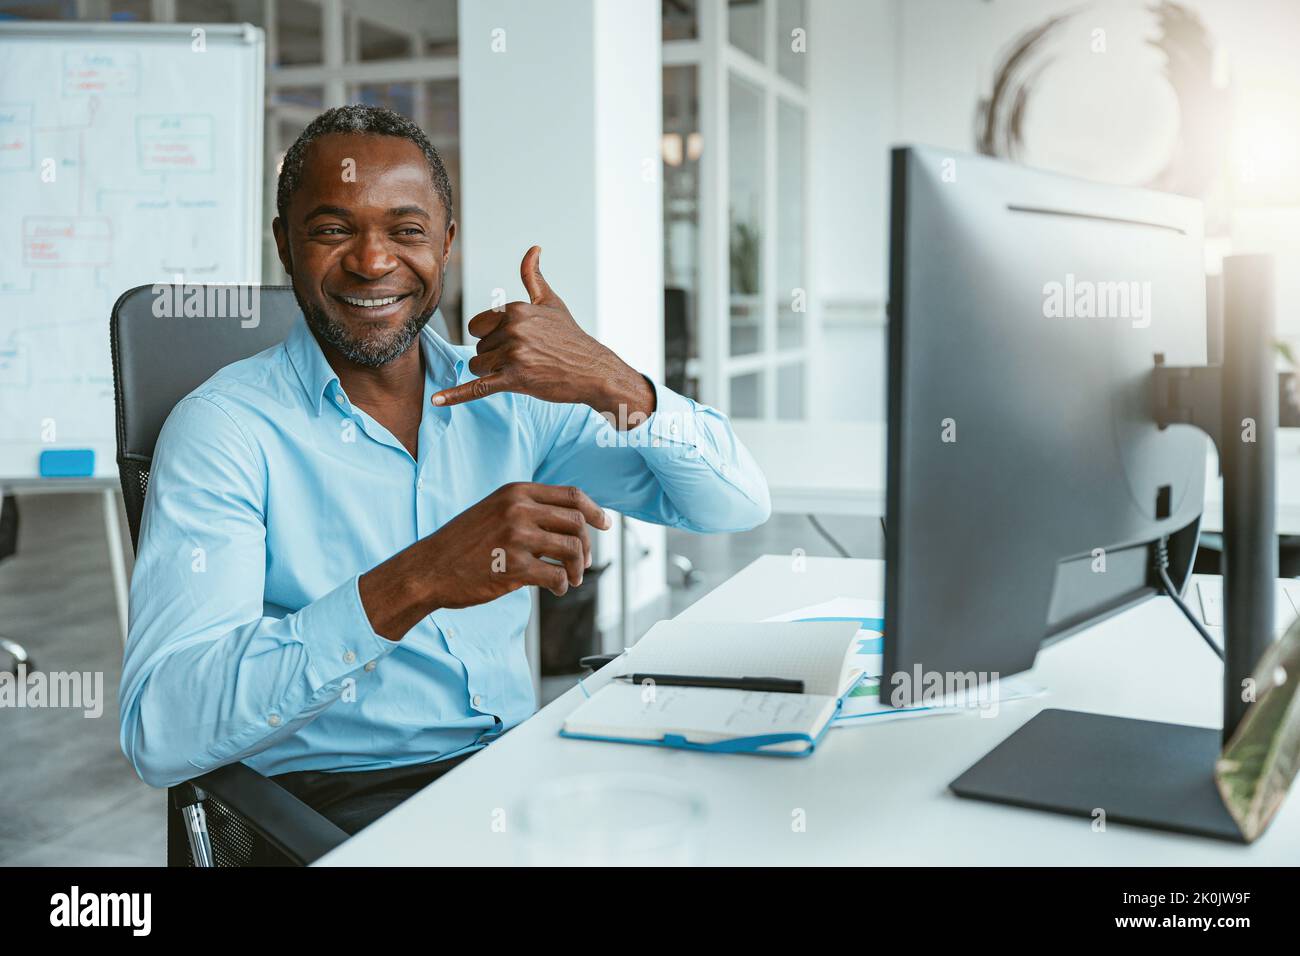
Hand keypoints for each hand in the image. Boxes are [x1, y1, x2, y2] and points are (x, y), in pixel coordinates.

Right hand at [360, 482, 611, 639]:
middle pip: (576, 522)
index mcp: (516, 492)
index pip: (571, 495)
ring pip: (572, 550)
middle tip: (582, 563)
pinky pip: (556, 576)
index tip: (605, 524)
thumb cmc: (463, 543)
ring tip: (570, 579)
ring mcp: (517, 537)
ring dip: (577, 568)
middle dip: (586, 546)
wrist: (428, 568)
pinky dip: (561, 585)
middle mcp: (518, 509)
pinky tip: (555, 589)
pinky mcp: (514, 567)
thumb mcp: (495, 510)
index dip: (594, 510)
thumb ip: (528, 510)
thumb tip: (571, 522)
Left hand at [431, 246, 654, 422]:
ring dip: (492, 373)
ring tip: (521, 371)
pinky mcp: (515, 379)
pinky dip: (456, 395)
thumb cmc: (571, 338)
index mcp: (516, 310)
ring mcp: (513, 355)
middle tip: (523, 359)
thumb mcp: (551, 303)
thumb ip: (533, 277)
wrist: (593, 370)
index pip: (478, 325)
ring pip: (477, 366)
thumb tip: (533, 248)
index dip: (491, 337)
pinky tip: (437, 401)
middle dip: (493, 356)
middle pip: (478, 347)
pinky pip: (477, 388)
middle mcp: (513, 329)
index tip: (514, 342)